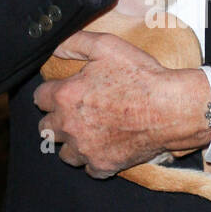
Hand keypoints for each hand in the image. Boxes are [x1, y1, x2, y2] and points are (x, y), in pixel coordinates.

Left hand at [33, 31, 210, 175]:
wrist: (171, 108)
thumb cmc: (140, 76)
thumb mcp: (106, 47)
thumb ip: (74, 43)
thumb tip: (53, 46)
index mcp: (65, 96)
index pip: (39, 98)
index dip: (51, 93)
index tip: (62, 93)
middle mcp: (69, 125)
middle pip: (46, 129)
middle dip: (56, 120)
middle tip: (74, 114)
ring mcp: (85, 149)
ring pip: (64, 153)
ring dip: (72, 144)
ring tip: (86, 134)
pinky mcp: (102, 165)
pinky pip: (88, 169)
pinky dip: (94, 161)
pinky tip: (104, 149)